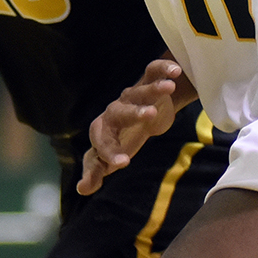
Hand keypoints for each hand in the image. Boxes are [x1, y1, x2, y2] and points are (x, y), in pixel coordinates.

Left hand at [79, 59, 182, 194]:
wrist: (141, 117)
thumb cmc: (122, 139)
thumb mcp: (108, 157)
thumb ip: (96, 170)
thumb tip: (82, 188)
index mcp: (102, 130)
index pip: (103, 142)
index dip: (111, 152)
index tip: (125, 162)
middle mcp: (116, 110)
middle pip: (121, 111)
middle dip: (135, 112)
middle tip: (150, 114)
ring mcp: (132, 95)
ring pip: (140, 90)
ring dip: (154, 87)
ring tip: (169, 86)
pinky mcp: (147, 82)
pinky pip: (152, 71)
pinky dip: (163, 69)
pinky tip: (176, 71)